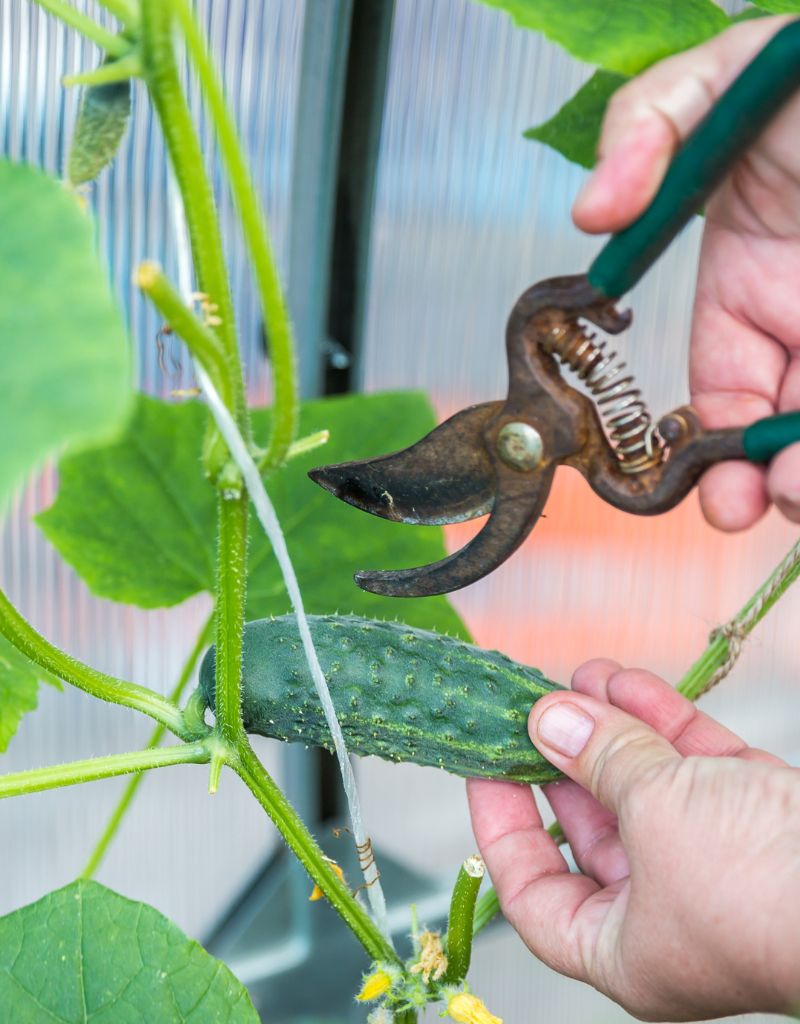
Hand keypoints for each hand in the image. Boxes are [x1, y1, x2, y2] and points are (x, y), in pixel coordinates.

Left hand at [468, 661, 799, 1019]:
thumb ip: (601, 760)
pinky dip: (664, 727)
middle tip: (530, 705)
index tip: (482, 765)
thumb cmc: (758, 884)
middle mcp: (665, 915)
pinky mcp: (761, 824)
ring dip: (611, 731)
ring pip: (646, 793)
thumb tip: (549, 717)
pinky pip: (697, 773)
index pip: (534, 892)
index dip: (500, 828)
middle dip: (561, 760)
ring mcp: (717, 868)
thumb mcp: (658, 813)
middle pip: (589, 833)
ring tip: (575, 674)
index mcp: (623, 950)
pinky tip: (625, 680)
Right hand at [574, 15, 799, 529]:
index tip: (720, 495)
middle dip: (770, 485)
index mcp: (746, 289)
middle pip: (778, 434)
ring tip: (796, 490)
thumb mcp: (715, 84)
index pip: (722, 397)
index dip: (713, 454)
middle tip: (775, 498)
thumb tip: (588, 214)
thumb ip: (642, 129)